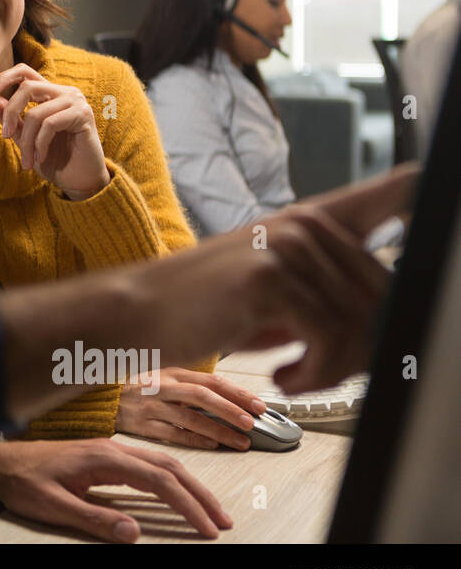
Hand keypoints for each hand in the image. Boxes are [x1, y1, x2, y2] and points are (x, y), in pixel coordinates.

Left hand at [0, 64, 109, 198]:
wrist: (79, 180)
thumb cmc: (53, 159)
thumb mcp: (24, 137)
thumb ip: (10, 117)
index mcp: (50, 93)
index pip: (24, 71)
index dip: (4, 78)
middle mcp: (64, 92)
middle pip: (27, 87)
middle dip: (10, 112)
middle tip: (5, 136)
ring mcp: (75, 101)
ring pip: (36, 113)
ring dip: (26, 141)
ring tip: (27, 160)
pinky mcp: (83, 114)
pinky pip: (49, 124)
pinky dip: (40, 144)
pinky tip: (41, 157)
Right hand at [0, 163, 418, 423]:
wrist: (138, 315)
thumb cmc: (209, 309)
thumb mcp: (282, 293)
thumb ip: (336, 289)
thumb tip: (398, 319)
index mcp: (315, 219)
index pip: (399, 190)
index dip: (425, 198)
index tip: (430, 197)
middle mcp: (307, 223)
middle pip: (388, 293)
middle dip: (364, 348)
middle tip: (320, 368)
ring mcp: (287, 244)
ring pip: (362, 324)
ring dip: (334, 369)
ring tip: (297, 374)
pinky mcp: (270, 277)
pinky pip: (331, 340)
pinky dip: (314, 375)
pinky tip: (283, 378)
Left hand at [0, 437, 232, 541]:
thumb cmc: (22, 482)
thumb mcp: (54, 506)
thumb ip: (94, 518)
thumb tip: (135, 533)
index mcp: (104, 458)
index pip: (159, 481)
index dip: (188, 505)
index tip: (208, 529)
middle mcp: (112, 449)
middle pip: (169, 468)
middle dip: (200, 494)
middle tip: (223, 522)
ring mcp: (109, 451)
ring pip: (161, 465)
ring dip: (189, 486)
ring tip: (210, 512)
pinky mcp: (104, 457)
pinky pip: (147, 467)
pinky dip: (170, 482)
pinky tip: (178, 496)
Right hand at [115, 368, 268, 449]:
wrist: (104, 399)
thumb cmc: (141, 389)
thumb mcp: (166, 376)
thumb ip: (194, 384)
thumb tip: (233, 397)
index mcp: (172, 373)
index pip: (210, 380)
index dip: (237, 393)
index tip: (258, 405)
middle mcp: (163, 387)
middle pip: (201, 397)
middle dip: (230, 411)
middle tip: (251, 423)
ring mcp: (151, 406)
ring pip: (190, 418)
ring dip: (218, 431)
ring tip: (239, 441)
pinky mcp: (142, 425)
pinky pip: (172, 433)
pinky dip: (194, 440)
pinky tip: (211, 445)